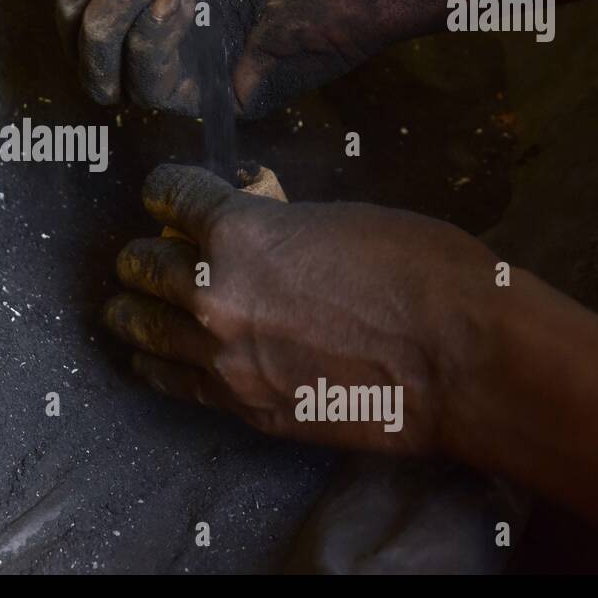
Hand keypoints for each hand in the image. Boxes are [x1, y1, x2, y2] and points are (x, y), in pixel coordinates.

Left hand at [102, 164, 501, 453]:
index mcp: (238, 232)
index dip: (168, 191)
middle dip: (145, 254)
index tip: (170, 196)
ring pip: (140, 326)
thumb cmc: (423, 274)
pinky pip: (171, 380)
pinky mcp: (243, 407)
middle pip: (139, 266)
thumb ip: (278, 225)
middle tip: (154, 255)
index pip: (169, 197)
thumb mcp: (340, 220)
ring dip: (136, 309)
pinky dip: (157, 363)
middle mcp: (213, 294)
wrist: (464, 363)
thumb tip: (253, 225)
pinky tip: (154, 358)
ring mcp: (223, 357)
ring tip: (133, 305)